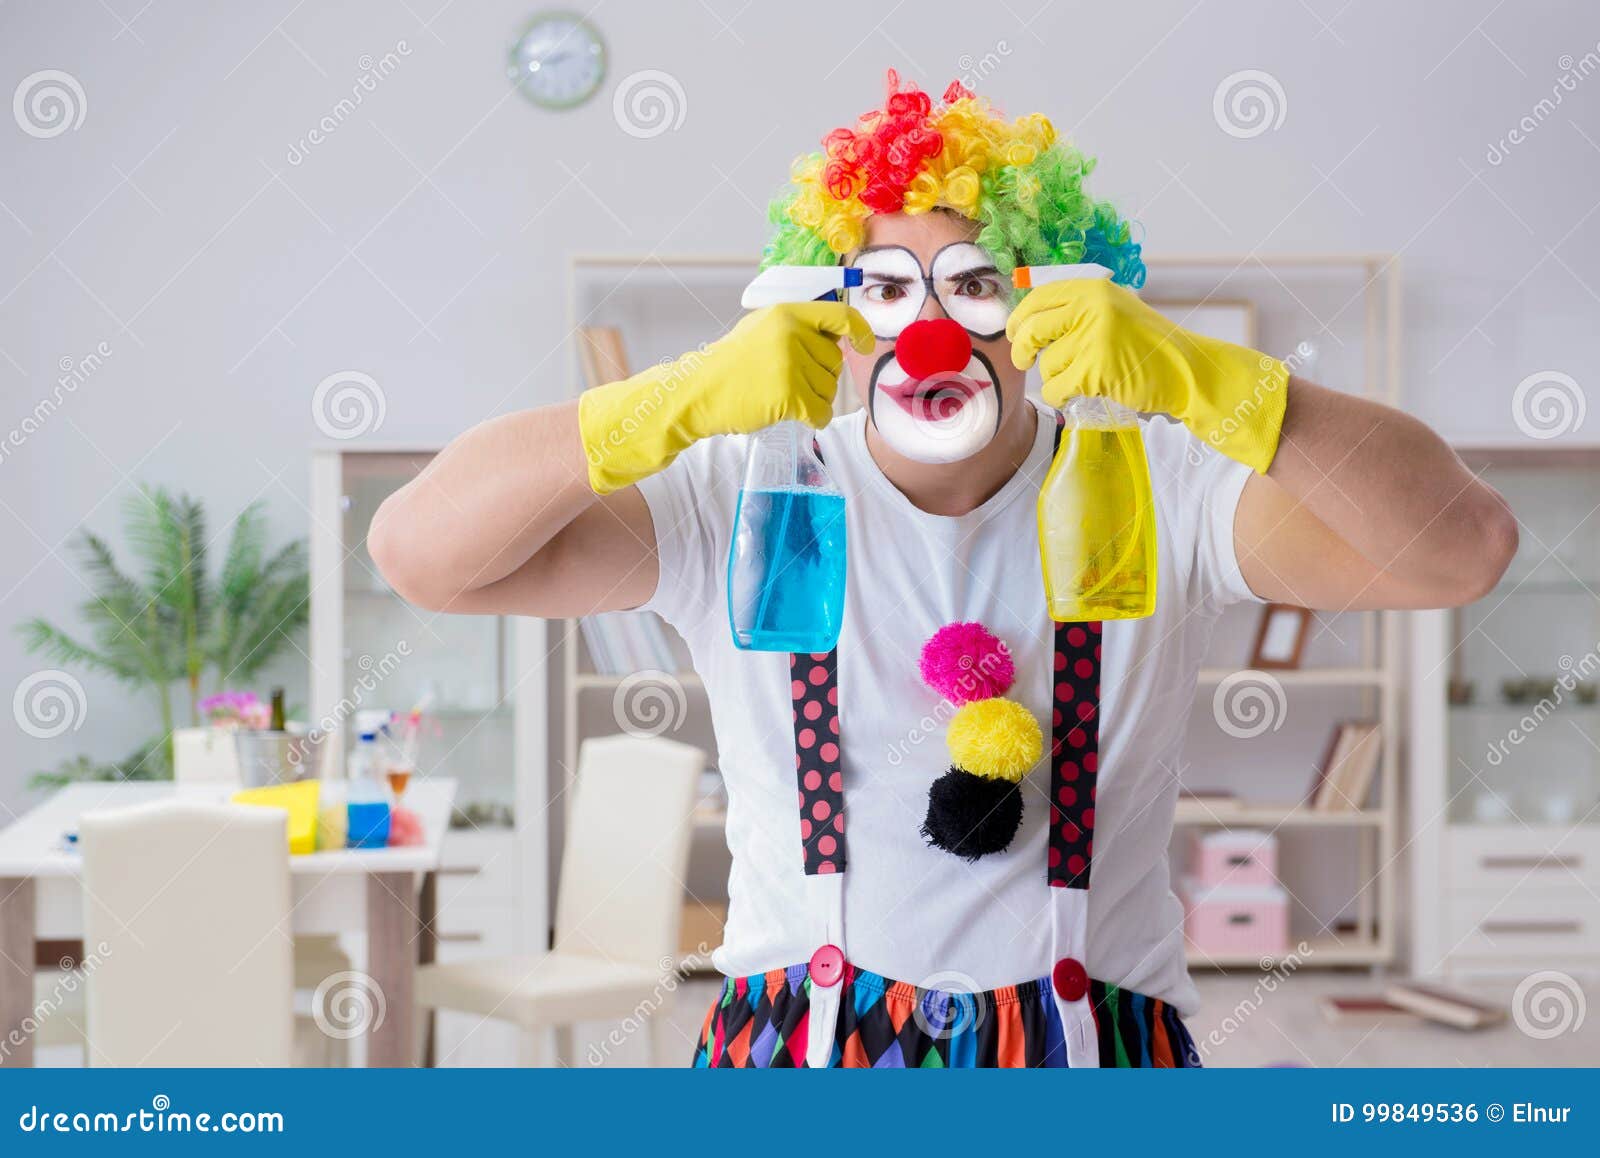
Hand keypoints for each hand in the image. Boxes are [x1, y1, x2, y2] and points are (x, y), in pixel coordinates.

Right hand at [578, 302, 872, 493]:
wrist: (697, 392)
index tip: (866, 344)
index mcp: (787, 313)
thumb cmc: (729, 366)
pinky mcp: (790, 395)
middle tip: (785, 382)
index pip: (840, 316)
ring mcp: (791, 364)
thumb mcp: (761, 330)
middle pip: (834, 362)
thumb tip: (838, 333)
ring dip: (814, 400)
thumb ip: (796, 327)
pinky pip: (821, 413)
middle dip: (819, 377)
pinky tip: (796, 417)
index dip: (860, 331)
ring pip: (829, 390)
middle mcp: (792, 334)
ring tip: (781, 397)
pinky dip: (814, 420)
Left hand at [1006, 278, 1288, 473]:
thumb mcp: (1115, 311)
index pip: (1038, 298)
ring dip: (1054, 377)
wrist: (1187, 370)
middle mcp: (1092, 307)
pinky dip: (1059, 396)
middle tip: (1024, 361)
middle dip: (1022, 350)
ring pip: (1045, 364)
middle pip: (1032, 329)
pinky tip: (1074, 394)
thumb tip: (1027, 318)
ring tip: (1079, 378)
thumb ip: (1078, 309)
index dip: (1019, 317)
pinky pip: (1055, 388)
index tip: (1014, 332)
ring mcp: (1093, 339)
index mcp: (1093, 289)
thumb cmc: (1148, 345)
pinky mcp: (1095, 370)